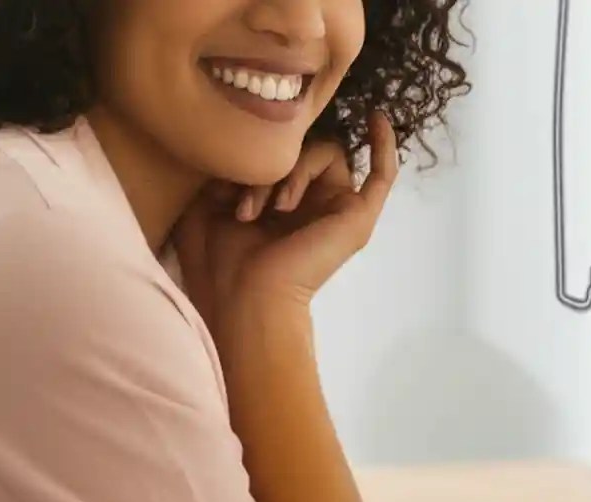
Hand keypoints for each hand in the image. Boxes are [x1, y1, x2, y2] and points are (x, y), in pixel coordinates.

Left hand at [171, 111, 399, 337]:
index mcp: (280, 204)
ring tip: (272, 207)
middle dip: (271, 168)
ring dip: (294, 171)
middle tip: (247, 204)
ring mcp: (338, 209)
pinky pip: (381, 174)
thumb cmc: (218, 263)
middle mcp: (313, 205)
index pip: (278, 153)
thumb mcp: (207, 203)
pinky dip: (383, 145)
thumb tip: (244, 143)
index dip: (252, 161)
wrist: (244, 295)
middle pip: (302, 149)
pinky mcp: (358, 216)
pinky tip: (376, 118)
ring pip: (327, 153)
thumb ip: (226, 169)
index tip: (222, 190)